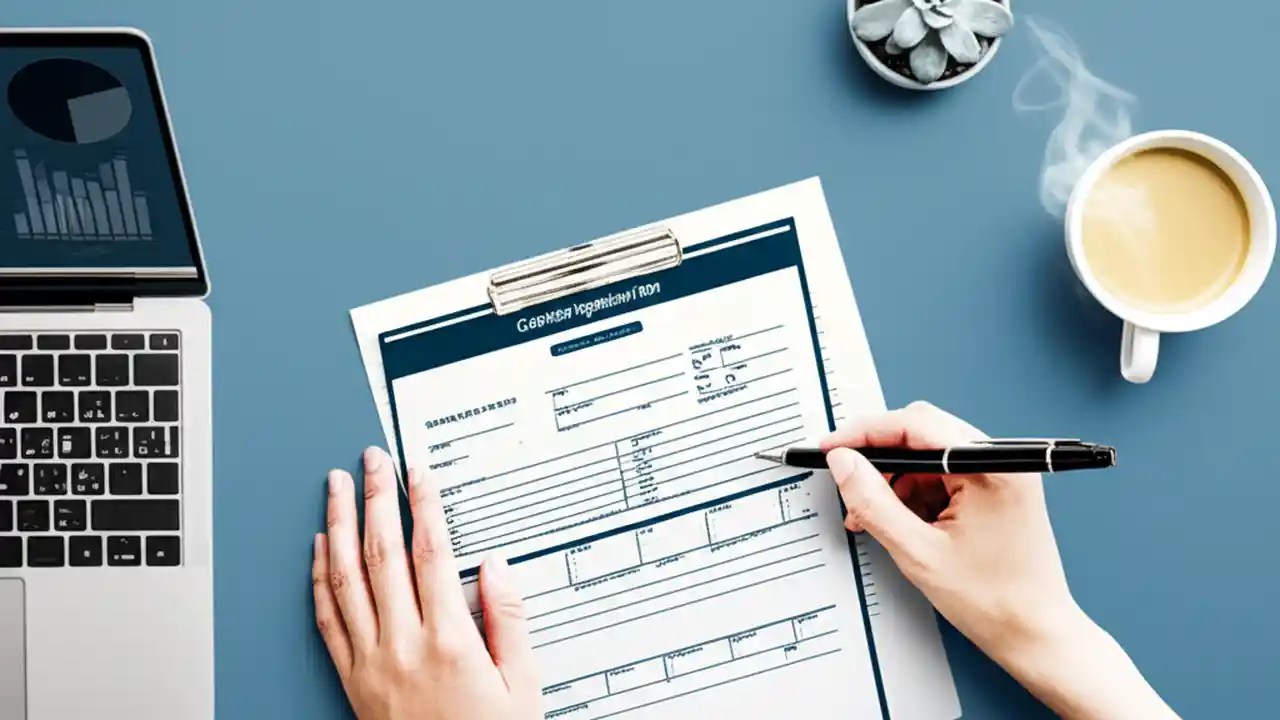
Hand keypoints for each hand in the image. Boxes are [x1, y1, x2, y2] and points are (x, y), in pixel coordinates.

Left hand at [312, 447, 541, 719]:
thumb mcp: (521, 685)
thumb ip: (509, 620)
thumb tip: (494, 567)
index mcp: (449, 641)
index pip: (431, 553)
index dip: (423, 505)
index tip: (419, 473)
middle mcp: (402, 645)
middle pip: (382, 553)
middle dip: (375, 498)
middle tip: (371, 460)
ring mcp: (370, 661)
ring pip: (345, 577)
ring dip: (337, 525)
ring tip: (336, 487)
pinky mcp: (350, 679)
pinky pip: (327, 619)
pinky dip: (319, 578)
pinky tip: (318, 549)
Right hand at [823, 402, 1177, 719]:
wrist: (1034, 633)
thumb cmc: (995, 601)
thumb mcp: (918, 552)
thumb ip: (873, 503)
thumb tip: (844, 464)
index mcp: (992, 468)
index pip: (915, 424)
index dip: (865, 433)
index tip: (833, 448)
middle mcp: (1001, 462)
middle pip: (921, 434)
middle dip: (880, 460)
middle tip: (849, 485)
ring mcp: (1000, 474)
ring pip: (927, 456)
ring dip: (895, 481)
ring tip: (874, 518)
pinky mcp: (994, 489)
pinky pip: (941, 476)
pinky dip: (913, 494)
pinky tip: (901, 522)